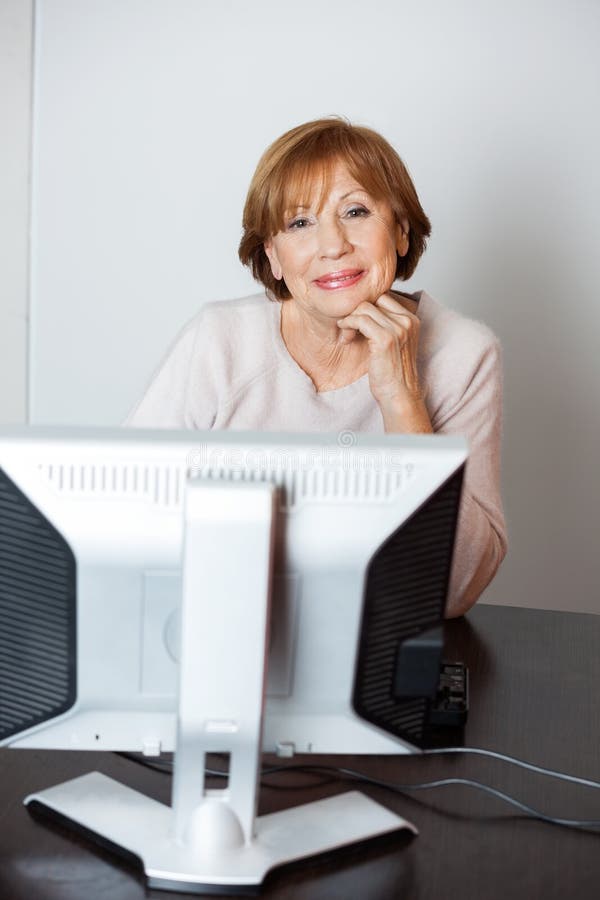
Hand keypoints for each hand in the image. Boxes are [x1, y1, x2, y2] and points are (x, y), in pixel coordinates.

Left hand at [337, 293, 431, 432]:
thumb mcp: (394, 342)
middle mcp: (408, 320)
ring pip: (364, 308)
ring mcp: (398, 328)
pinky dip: (348, 325)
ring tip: (347, 336)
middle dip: (357, 312)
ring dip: (350, 320)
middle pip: (373, 299)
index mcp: (412, 319)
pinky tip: (345, 337)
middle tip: (349, 329)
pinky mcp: (385, 339)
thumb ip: (386, 324)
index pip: (384, 297)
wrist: (399, 394)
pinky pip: (359, 320)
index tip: (358, 324)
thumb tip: (362, 308)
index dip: (367, 308)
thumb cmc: (393, 372)